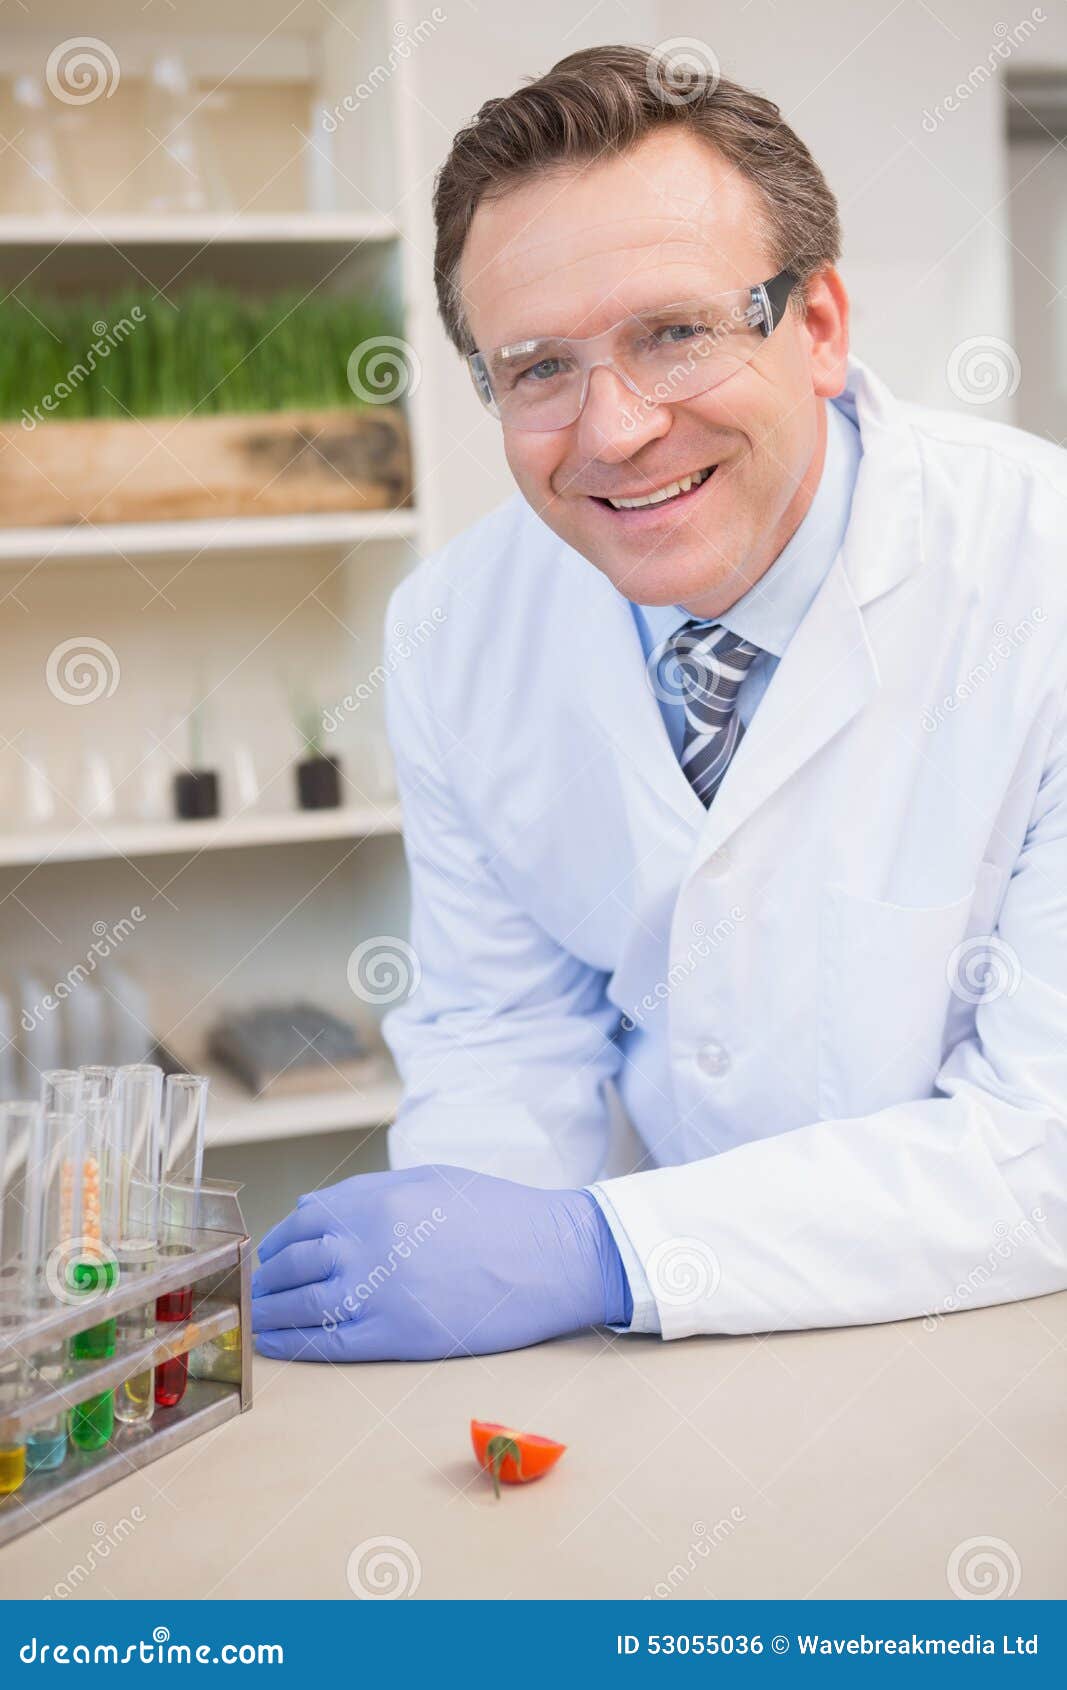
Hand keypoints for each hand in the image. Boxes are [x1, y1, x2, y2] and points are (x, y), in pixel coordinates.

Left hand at [250, 1164, 631, 1360]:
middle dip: (268, 1280)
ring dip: (271, 1313)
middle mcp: (368, 1243)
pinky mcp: (397, 1336)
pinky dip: (296, 1345)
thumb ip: (367, 1192)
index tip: (269, 1254)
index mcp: (375, 1201)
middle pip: (294, 1265)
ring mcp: (379, 1292)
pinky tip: (278, 1345)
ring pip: (302, 1306)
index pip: (303, 1222)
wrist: (551, 1256)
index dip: (278, 1242)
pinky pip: (330, 1344)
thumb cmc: (497, 1213)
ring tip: (257, 1319)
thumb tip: (311, 1207)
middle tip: (254, 1290)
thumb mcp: (429, 1181)